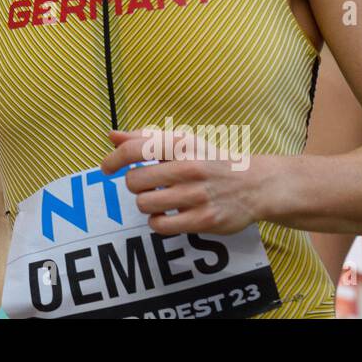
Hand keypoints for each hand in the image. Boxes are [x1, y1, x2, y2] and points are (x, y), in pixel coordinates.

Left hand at [99, 127, 265, 235]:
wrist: (255, 184)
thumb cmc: (211, 161)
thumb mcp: (183, 143)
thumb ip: (146, 138)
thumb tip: (112, 136)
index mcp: (182, 145)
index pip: (135, 149)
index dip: (113, 160)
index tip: (106, 169)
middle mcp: (189, 168)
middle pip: (135, 181)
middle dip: (136, 184)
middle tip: (148, 185)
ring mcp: (198, 195)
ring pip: (145, 204)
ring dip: (147, 203)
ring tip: (161, 199)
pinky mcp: (204, 220)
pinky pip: (160, 226)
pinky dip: (157, 221)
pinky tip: (167, 214)